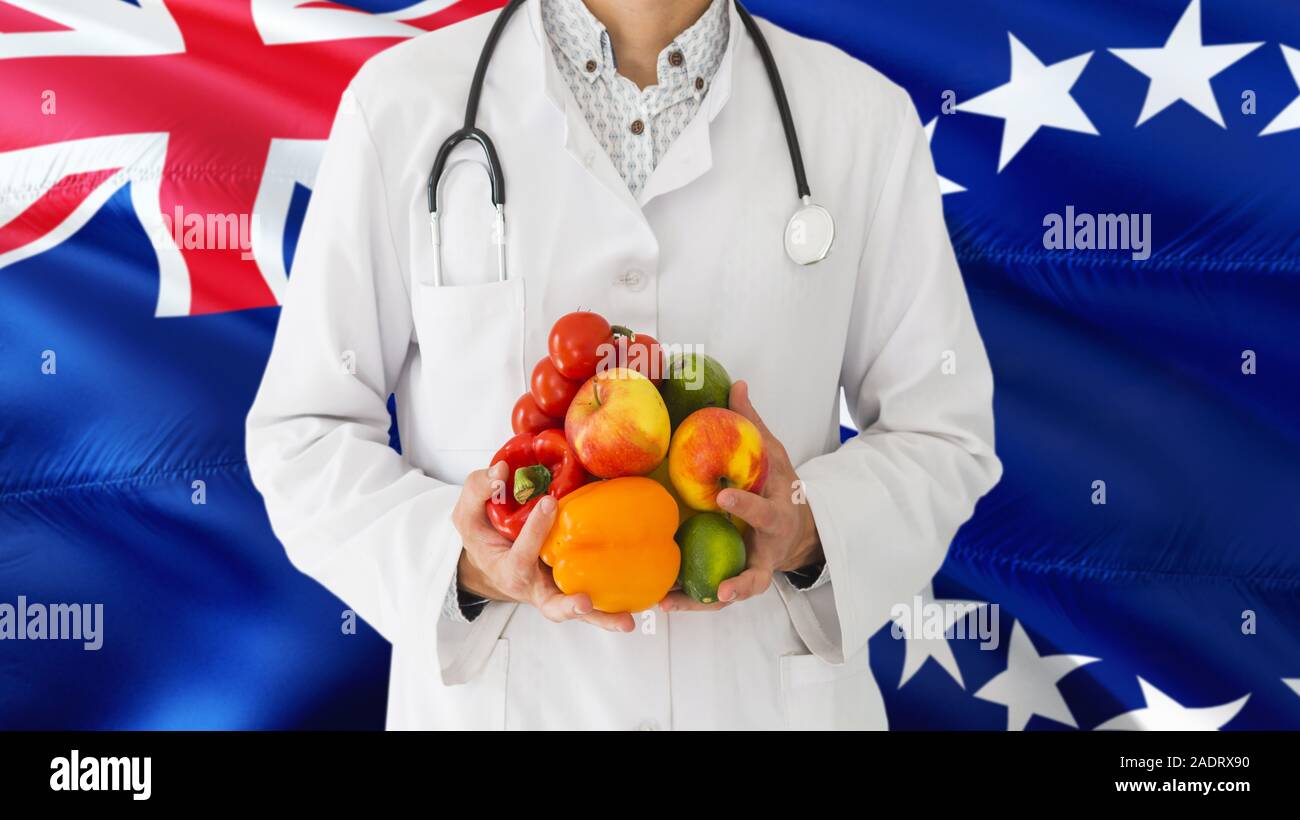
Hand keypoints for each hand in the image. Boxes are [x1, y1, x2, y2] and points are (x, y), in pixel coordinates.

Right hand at [452, 461, 634, 631]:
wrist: (492, 562)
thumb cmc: (484, 539)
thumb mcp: (468, 514)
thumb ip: (478, 490)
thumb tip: (501, 471)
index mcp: (508, 569)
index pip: (522, 552)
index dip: (535, 529)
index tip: (549, 504)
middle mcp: (535, 587)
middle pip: (552, 604)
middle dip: (568, 605)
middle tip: (584, 601)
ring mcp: (557, 592)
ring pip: (579, 611)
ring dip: (603, 618)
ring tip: (625, 621)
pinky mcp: (575, 587)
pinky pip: (597, 601)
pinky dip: (616, 607)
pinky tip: (646, 602)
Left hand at [659, 381, 821, 612]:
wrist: (799, 528)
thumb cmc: (780, 485)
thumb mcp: (773, 453)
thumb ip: (752, 424)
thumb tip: (736, 384)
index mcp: (776, 512)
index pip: (765, 510)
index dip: (747, 505)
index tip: (724, 496)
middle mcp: (767, 548)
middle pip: (757, 569)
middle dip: (741, 579)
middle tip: (719, 587)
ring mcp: (753, 568)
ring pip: (733, 593)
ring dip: (703, 603)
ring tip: (668, 604)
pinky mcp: (738, 581)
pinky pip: (714, 598)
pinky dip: (691, 603)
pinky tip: (661, 603)